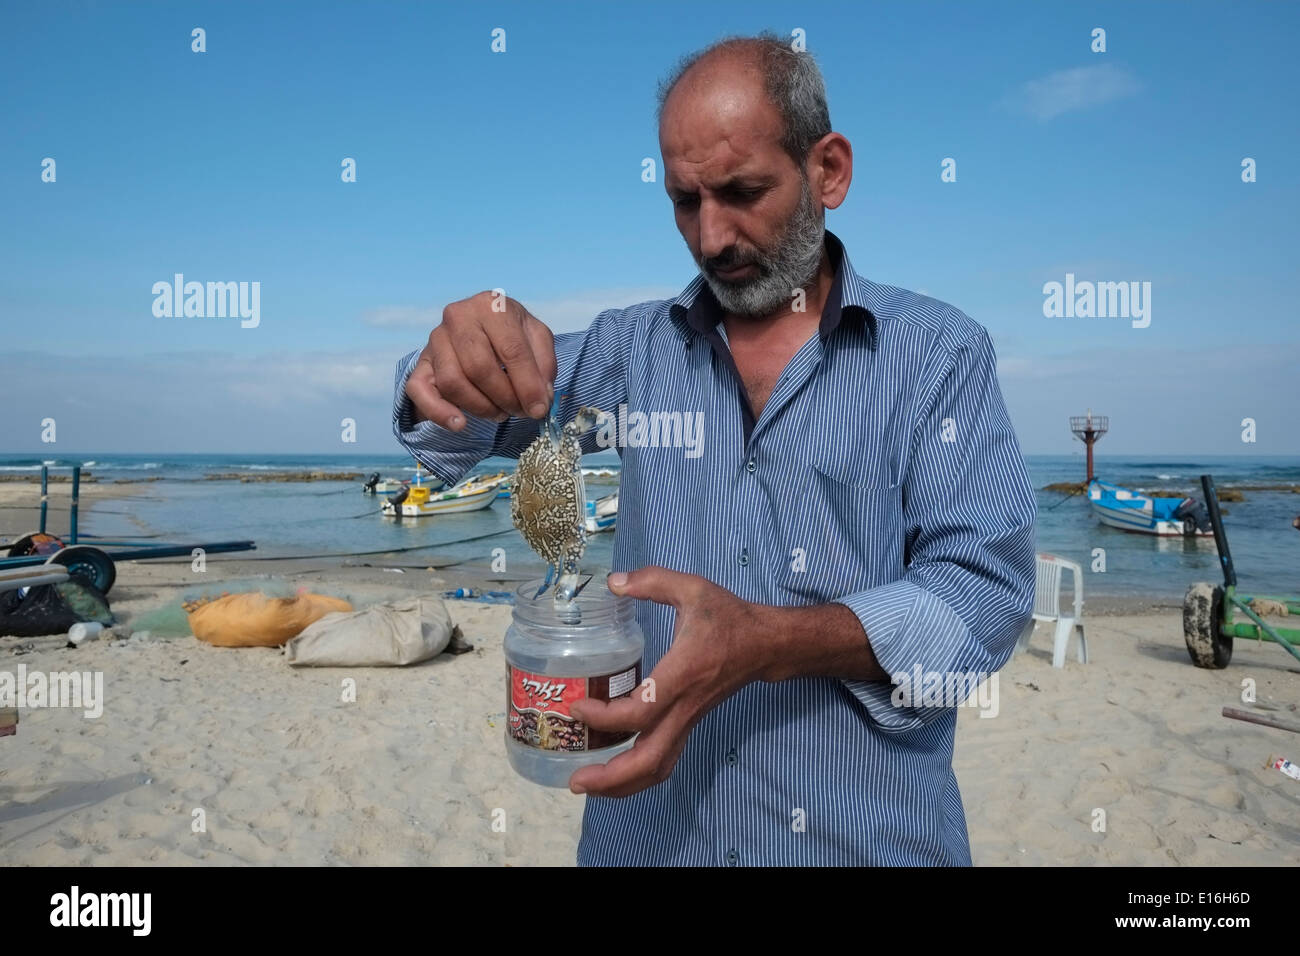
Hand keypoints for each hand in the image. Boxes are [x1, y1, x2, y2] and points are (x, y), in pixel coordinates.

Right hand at [405, 291, 556, 429]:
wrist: (480, 328)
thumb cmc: (511, 335)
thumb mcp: (537, 339)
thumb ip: (544, 366)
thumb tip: (540, 399)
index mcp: (491, 305)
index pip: (511, 350)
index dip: (527, 385)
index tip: (538, 409)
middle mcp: (458, 316)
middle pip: (480, 368)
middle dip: (504, 398)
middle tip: (519, 410)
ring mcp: (436, 339)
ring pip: (453, 383)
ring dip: (481, 407)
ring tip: (499, 411)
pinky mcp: (421, 362)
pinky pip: (420, 391)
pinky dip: (439, 413)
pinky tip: (460, 424)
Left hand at [567, 567, 769, 797]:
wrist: (765, 644)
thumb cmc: (729, 618)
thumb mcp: (693, 589)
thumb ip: (652, 580)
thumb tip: (613, 582)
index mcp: (682, 674)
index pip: (642, 712)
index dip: (606, 717)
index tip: (578, 706)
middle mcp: (685, 706)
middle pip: (650, 760)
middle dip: (611, 777)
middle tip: (575, 781)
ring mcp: (689, 720)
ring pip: (658, 768)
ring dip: (623, 785)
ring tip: (588, 785)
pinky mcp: (690, 724)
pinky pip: (664, 760)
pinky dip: (637, 775)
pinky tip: (614, 773)